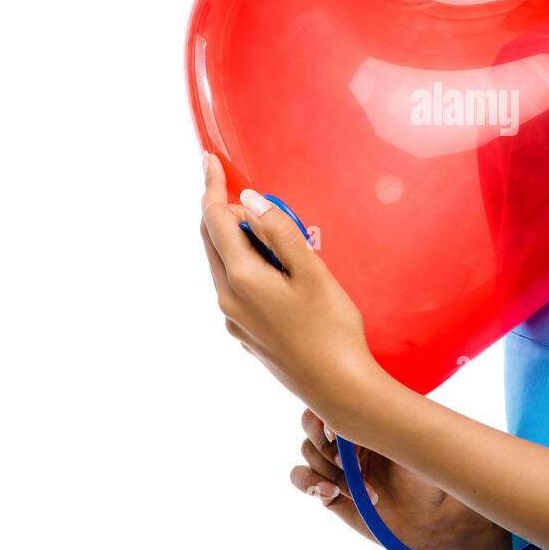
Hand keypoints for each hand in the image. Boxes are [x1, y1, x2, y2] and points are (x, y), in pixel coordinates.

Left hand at [199, 150, 379, 425]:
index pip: (216, 219)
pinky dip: (246, 263)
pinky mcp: (246, 333)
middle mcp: (228, 299)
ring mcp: (235, 319)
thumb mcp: (312, 272)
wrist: (339, 389)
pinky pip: (236, 286)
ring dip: (236, 237)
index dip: (213, 186)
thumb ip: (280, 231)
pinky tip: (276, 266)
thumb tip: (250, 200)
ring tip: (270, 227)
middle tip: (239, 186)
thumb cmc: (333, 330)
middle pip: (212, 240)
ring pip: (223, 263)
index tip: (209, 160)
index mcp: (242, 278)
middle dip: (221, 208)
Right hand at [291, 406, 495, 549]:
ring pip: (309, 454)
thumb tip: (370, 402)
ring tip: (358, 488)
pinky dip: (309, 482)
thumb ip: (391, 423)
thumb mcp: (413, 444)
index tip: (336, 434)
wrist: (430, 516)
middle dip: (326, 446)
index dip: (328, 417)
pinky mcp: (329, 489)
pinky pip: (303, 478)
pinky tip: (331, 491)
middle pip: (312, 427)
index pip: (333, 405)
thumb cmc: (427, 474)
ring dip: (327, 470)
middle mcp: (347, 438)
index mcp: (365, 419)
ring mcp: (336, 463)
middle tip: (350, 465)